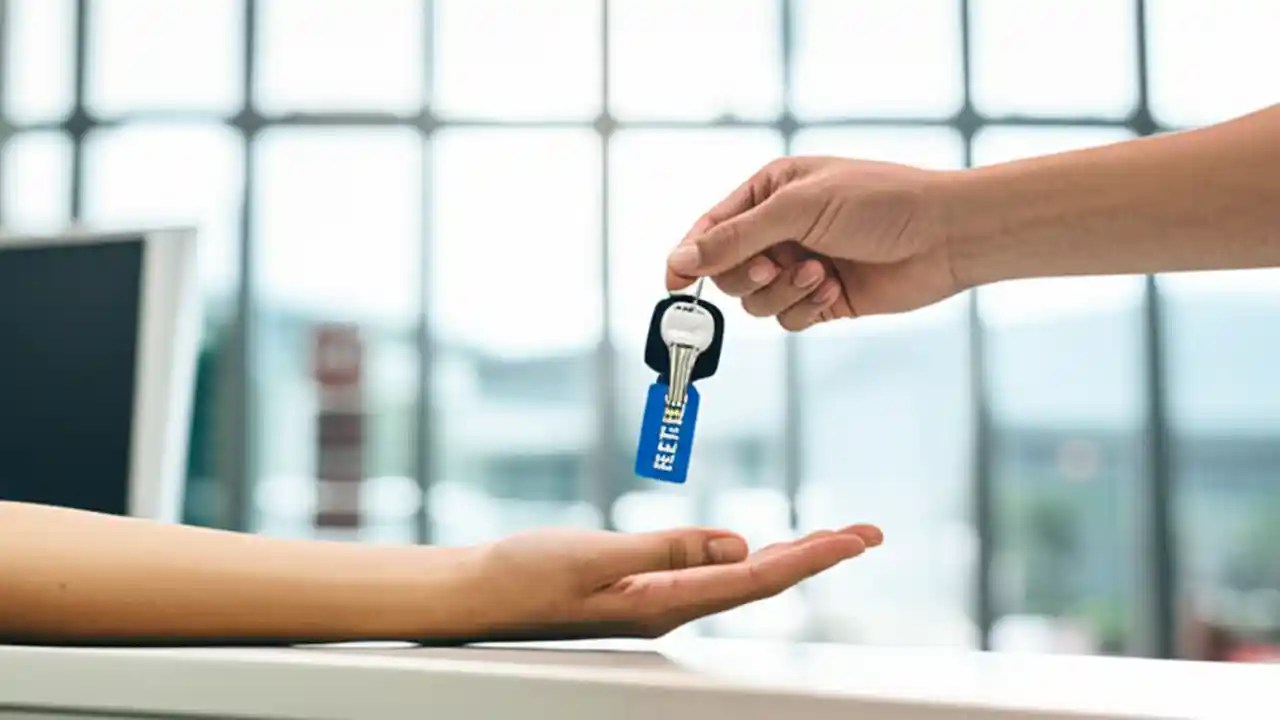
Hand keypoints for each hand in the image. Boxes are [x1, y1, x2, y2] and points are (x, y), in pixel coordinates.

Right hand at [461, 524, 881, 640]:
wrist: (473, 596)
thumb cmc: (521, 576)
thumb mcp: (594, 556)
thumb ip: (668, 549)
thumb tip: (739, 545)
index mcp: (664, 603)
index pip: (758, 580)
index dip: (813, 557)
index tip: (857, 538)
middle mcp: (669, 607)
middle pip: (761, 581)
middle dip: (817, 555)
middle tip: (866, 533)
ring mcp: (656, 601)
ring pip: (740, 579)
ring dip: (788, 556)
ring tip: (829, 539)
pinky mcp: (639, 590)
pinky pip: (709, 574)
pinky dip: (746, 557)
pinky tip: (754, 551)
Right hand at [666, 157, 958, 330]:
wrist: (944, 235)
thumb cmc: (878, 202)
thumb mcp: (797, 210)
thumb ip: (734, 238)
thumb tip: (680, 261)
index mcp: (769, 192)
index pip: (711, 228)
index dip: (689, 256)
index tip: (673, 285)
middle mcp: (780, 230)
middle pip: (728, 271)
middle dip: (749, 275)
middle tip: (776, 265)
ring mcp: (800, 266)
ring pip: (756, 300)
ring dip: (782, 293)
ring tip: (819, 274)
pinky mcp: (822, 299)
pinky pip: (787, 319)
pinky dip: (805, 308)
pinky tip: (834, 288)